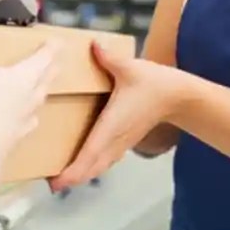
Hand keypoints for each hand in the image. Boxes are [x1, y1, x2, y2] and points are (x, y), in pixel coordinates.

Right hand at [0, 21, 59, 213]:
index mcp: (25, 77)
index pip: (45, 58)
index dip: (52, 48)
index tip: (60, 41)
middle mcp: (30, 98)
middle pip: (46, 79)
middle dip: (52, 68)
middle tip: (58, 61)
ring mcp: (24, 121)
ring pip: (39, 102)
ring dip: (42, 92)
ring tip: (42, 88)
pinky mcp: (13, 140)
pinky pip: (26, 124)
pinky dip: (27, 118)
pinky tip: (25, 120)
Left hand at [48, 42, 183, 191]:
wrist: (178, 96)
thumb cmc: (155, 83)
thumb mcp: (131, 67)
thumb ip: (109, 58)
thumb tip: (93, 44)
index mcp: (112, 125)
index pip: (90, 153)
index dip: (74, 170)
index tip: (57, 182)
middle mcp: (115, 139)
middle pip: (92, 167)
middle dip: (72, 178)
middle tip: (51, 185)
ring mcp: (121, 143)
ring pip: (99, 167)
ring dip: (82, 175)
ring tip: (62, 179)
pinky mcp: (125, 141)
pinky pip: (105, 160)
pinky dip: (92, 167)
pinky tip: (82, 166)